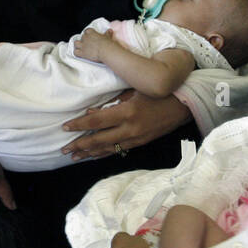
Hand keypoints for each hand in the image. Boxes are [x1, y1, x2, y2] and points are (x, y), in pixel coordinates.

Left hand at [60, 90, 190, 161]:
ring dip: (89, 153)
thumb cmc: (158, 92)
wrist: (183, 105)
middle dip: (80, 145)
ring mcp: (136, 139)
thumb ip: (112, 101)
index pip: (96, 121)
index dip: (79, 125)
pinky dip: (104, 154)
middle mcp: (130, 129)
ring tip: (74, 156)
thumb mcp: (134, 90)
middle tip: (64, 149)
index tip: (65, 127)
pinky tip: (93, 156)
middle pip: (99, 140)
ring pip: (107, 149)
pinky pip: (118, 151)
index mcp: (127, 112)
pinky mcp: (140, 143)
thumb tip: (91, 111)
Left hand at [73, 28, 113, 62]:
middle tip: (88, 43)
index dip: (88, 34)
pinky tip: (80, 54)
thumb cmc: (107, 43)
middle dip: (84, 40)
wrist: (105, 51)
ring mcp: (83, 45)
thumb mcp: (108, 36)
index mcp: (91, 32)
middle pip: (82, 37)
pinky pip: (75, 52)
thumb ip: (107, 33)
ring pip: (76, 43)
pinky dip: (77, 53)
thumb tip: (109, 30)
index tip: (91, 36)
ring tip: (81, 47)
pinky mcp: (82, 53)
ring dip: (78, 45)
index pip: (87, 31)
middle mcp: (85, 38)